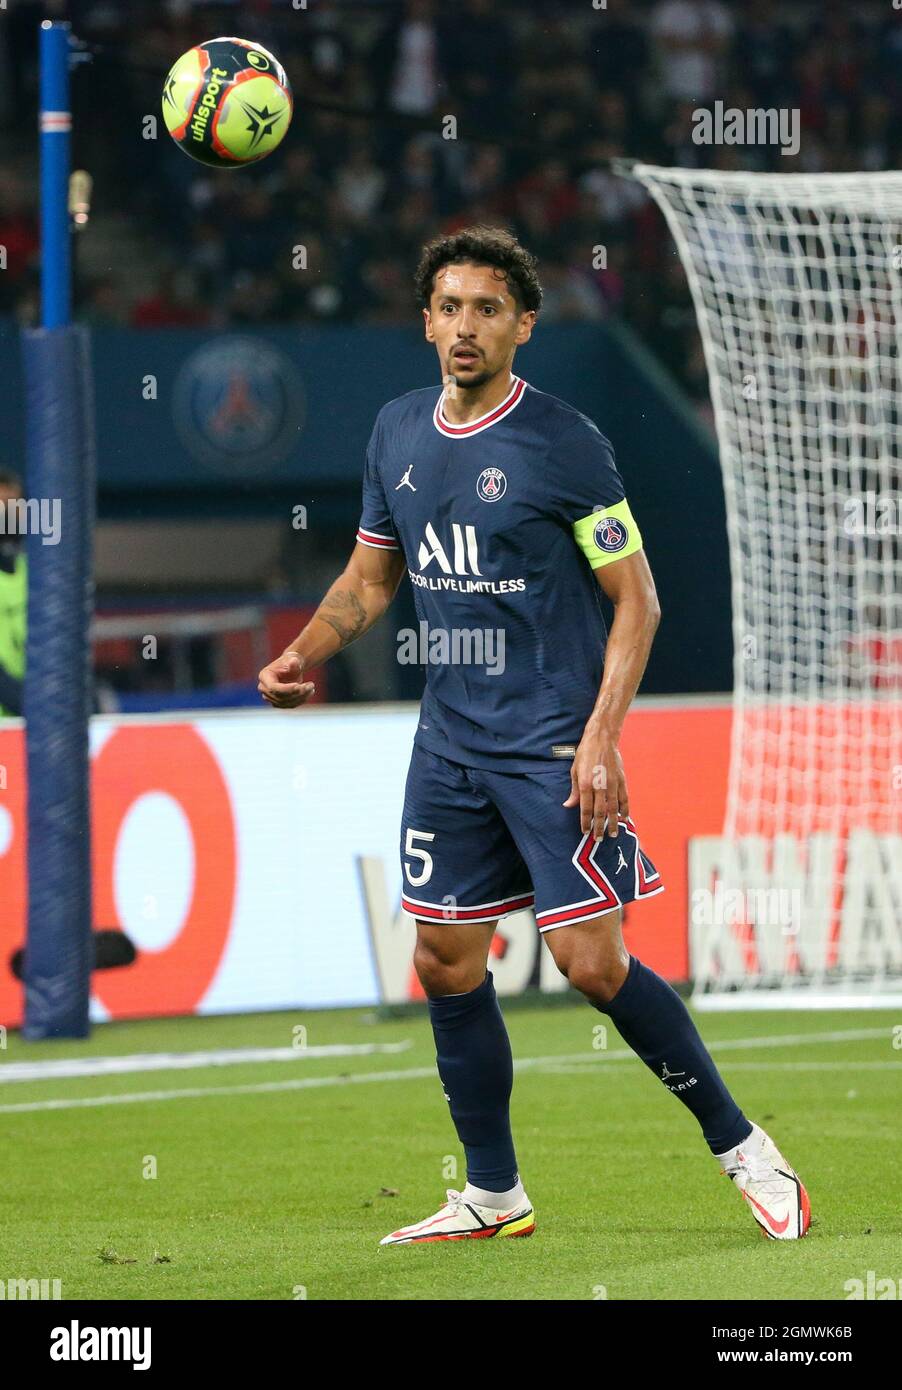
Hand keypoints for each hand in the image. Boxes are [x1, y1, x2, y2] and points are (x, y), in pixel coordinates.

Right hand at [257, 652, 315, 708]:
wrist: (291, 668)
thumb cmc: (290, 662)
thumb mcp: (293, 660)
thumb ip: (293, 661)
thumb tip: (294, 661)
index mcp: (264, 676)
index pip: (273, 687)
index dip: (286, 689)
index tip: (298, 685)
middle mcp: (264, 688)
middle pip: (280, 696)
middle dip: (297, 692)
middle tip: (311, 684)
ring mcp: (270, 697)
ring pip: (286, 703)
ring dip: (301, 697)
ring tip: (312, 687)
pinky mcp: (278, 703)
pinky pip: (290, 705)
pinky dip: (301, 700)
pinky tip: (309, 692)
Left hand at [563, 722, 628, 838]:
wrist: (602, 739)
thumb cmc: (585, 754)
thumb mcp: (574, 771)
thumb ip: (574, 791)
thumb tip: (568, 806)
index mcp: (586, 784)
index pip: (585, 809)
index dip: (585, 822)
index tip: (585, 832)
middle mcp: (599, 786)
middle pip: (600, 812)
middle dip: (599, 827)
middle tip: (599, 839)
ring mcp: (612, 784)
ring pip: (614, 808)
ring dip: (613, 823)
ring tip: (612, 834)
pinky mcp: (621, 780)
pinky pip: (624, 799)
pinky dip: (625, 810)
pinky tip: (624, 818)